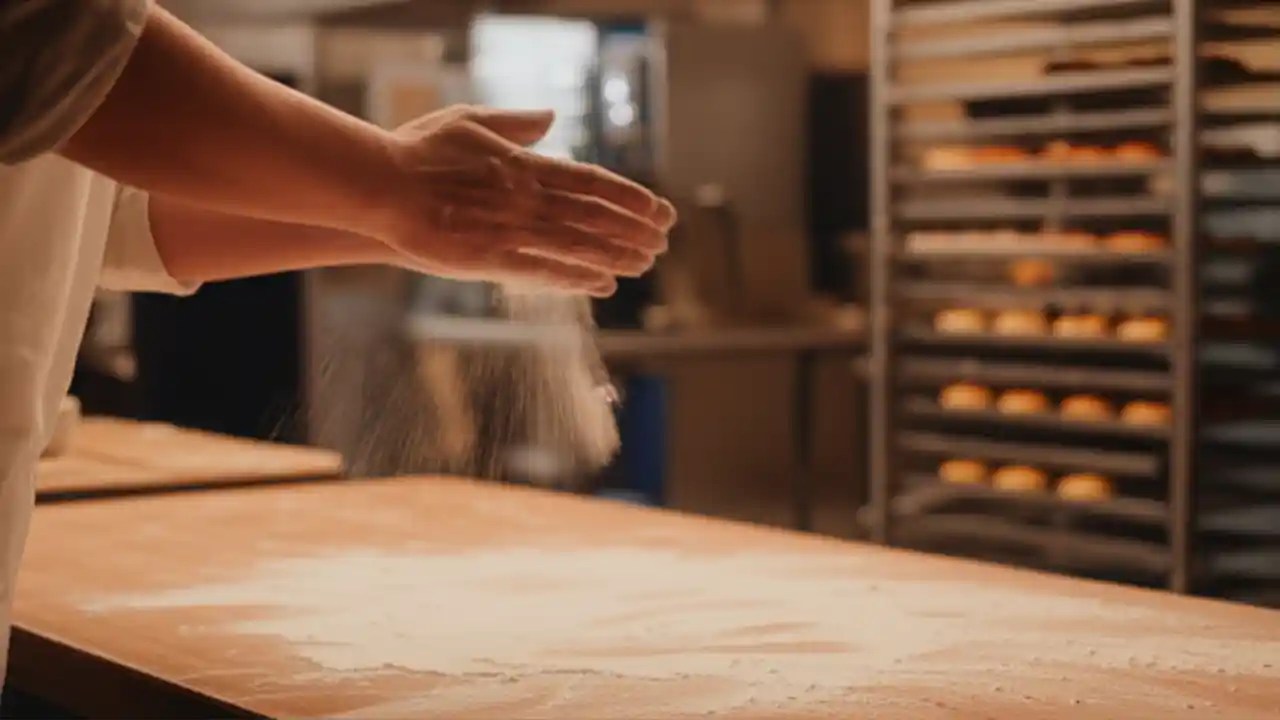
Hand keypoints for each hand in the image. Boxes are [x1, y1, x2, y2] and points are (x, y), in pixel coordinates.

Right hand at [379, 105, 674, 296]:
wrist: (378, 187)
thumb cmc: (419, 153)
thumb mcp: (468, 122)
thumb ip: (515, 124)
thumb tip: (551, 117)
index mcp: (524, 165)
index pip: (591, 180)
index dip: (629, 196)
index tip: (657, 206)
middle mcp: (525, 197)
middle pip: (595, 214)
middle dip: (634, 228)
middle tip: (664, 239)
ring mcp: (510, 229)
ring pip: (578, 244)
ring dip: (617, 254)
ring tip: (646, 263)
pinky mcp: (490, 259)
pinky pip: (544, 271)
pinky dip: (578, 277)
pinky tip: (604, 283)